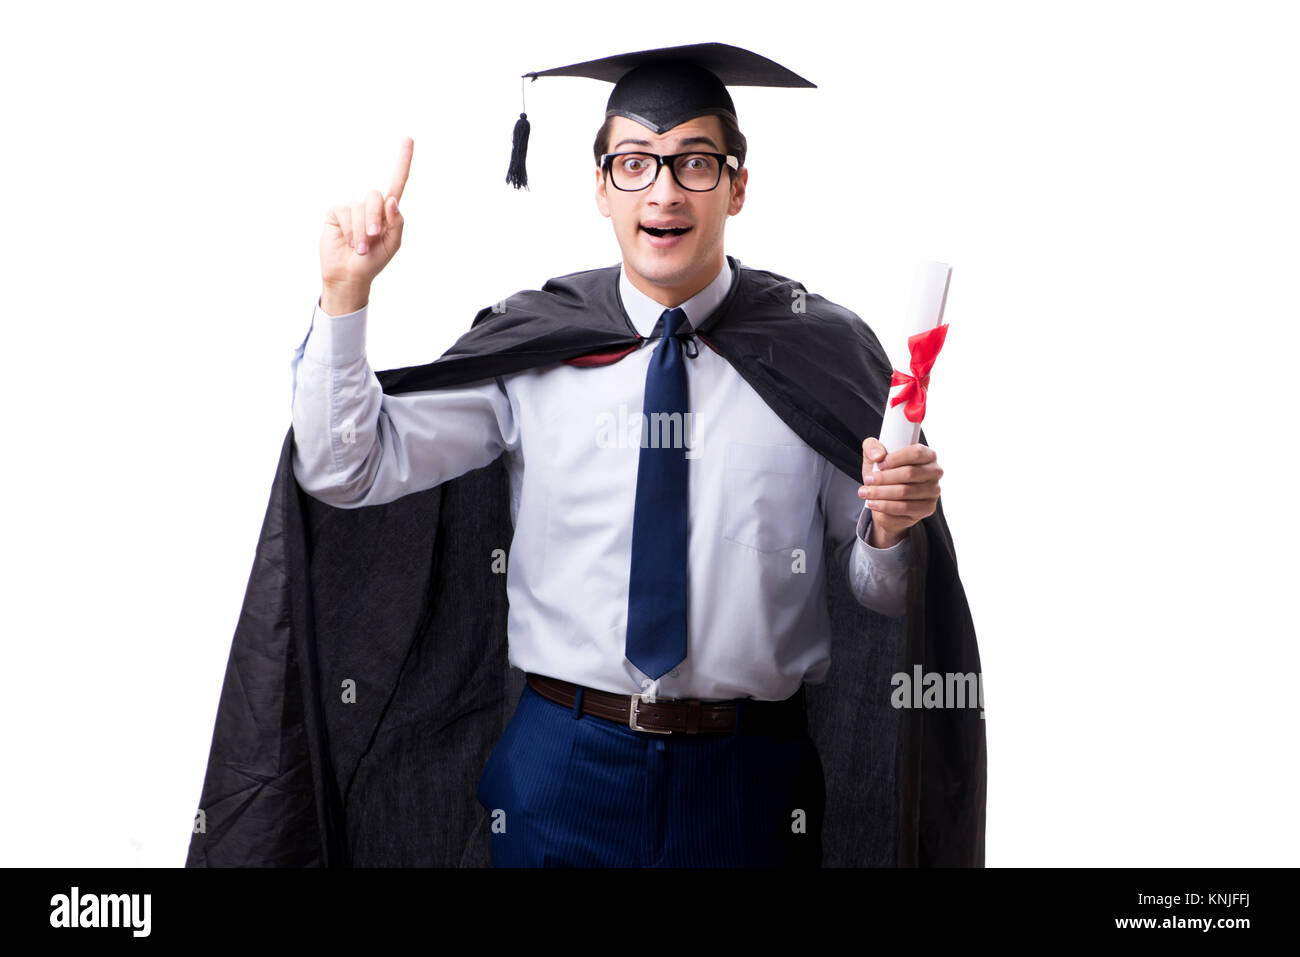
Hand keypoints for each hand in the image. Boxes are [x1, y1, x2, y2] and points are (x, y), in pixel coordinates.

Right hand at [319, 137, 412, 311]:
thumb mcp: (392, 244)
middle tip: (372, 237)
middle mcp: (370, 205)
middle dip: (375, 219)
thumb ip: (397, 222)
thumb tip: (393, 200)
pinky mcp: (336, 212)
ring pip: (360, 208)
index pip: (397, 182)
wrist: (350, 275)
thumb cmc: (373, 261)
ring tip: (360, 247)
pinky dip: (350, 231)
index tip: (409, 139)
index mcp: (387, 211)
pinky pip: (345, 213)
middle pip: (376, 197)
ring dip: (362, 232)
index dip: (402, 161)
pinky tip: (349, 242)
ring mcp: (352, 207)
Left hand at [858, 438, 942, 547]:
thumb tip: (878, 455)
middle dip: (884, 477)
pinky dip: (885, 506)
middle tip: (867, 480)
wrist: (886, 500)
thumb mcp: (874, 457)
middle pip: (910, 473)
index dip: (896, 458)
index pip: (916, 453)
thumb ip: (872, 447)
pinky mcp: (928, 508)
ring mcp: (933, 491)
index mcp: (927, 455)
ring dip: (881, 493)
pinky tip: (873, 503)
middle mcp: (934, 472)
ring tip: (864, 492)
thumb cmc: (884, 474)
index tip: (879, 464)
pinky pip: (905, 508)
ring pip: (905, 492)